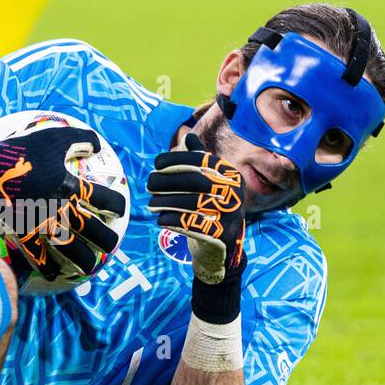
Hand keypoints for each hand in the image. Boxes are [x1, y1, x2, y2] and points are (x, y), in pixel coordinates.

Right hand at [0, 127, 127, 281]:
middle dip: (106, 238)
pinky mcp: (24, 232)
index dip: (115, 204)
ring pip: (70, 248)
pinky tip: (55, 275)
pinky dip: (47, 267)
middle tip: (112, 244)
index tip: (119, 209)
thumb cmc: (21, 149)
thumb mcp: (54, 137)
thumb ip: (80, 139)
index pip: (102, 197)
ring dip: (84, 259)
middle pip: (92, 229)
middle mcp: (60, 207)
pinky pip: (38, 255)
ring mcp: (42, 222)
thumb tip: (96, 146)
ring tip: (91, 266)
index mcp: (70, 185)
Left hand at [147, 132, 246, 291]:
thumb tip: (187, 136)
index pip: (203, 160)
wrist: (221, 249)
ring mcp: (231, 215)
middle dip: (168, 180)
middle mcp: (236, 194)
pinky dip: (173, 220)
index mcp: (232, 177)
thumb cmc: (210, 211)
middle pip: (197, 180)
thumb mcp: (209, 185)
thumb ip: (200, 162)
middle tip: (149, 185)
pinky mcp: (221, 236)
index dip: (177, 159)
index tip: (156, 164)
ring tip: (151, 204)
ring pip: (192, 203)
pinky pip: (192, 224)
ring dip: (166, 202)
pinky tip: (161, 219)